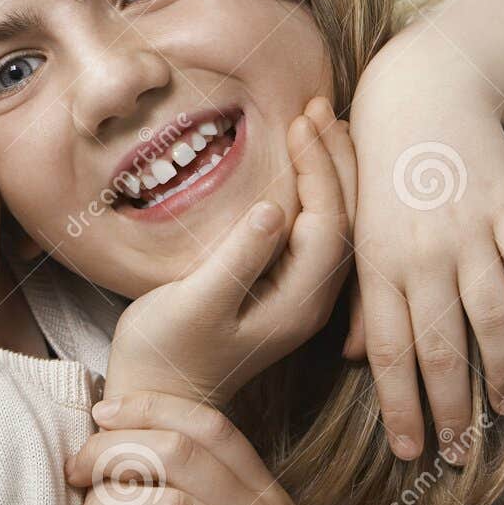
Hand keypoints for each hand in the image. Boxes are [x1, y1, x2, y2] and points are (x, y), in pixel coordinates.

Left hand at [66, 391, 306, 504]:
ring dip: (108, 499)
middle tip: (77, 467)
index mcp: (267, 500)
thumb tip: (121, 465)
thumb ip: (195, 501)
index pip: (211, 427)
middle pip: (182, 450)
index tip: (104, 410)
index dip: (152, 407)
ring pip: (168, 498)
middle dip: (114, 448)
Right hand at [102, 99, 356, 405]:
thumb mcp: (195, 304)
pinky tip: (306, 166)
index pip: (328, 222)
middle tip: (320, 105)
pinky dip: (316, 191)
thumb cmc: (166, 352)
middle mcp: (311, 298)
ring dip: (332, 170)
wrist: (157, 399)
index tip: (300, 121)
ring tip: (323, 121)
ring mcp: (300, 294)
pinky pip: (315, 230)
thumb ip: (238, 259)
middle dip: (336, 158)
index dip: (320, 168)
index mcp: (298, 301)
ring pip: (336, 222)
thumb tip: (273, 209)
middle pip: (346, 218)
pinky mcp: (282, 288)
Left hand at [347, 70, 503, 462]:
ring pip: (489, 319)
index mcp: (376, 260)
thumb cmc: (381, 166)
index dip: (400, 406)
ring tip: (503, 409)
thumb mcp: (357, 228)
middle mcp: (420, 252)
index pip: (388, 351)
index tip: (411, 451)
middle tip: (460, 452)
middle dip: (451, 409)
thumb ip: (360, 295)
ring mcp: (467, 230)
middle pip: (440, 347)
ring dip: (499, 372)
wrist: (423, 91)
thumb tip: (355, 358)